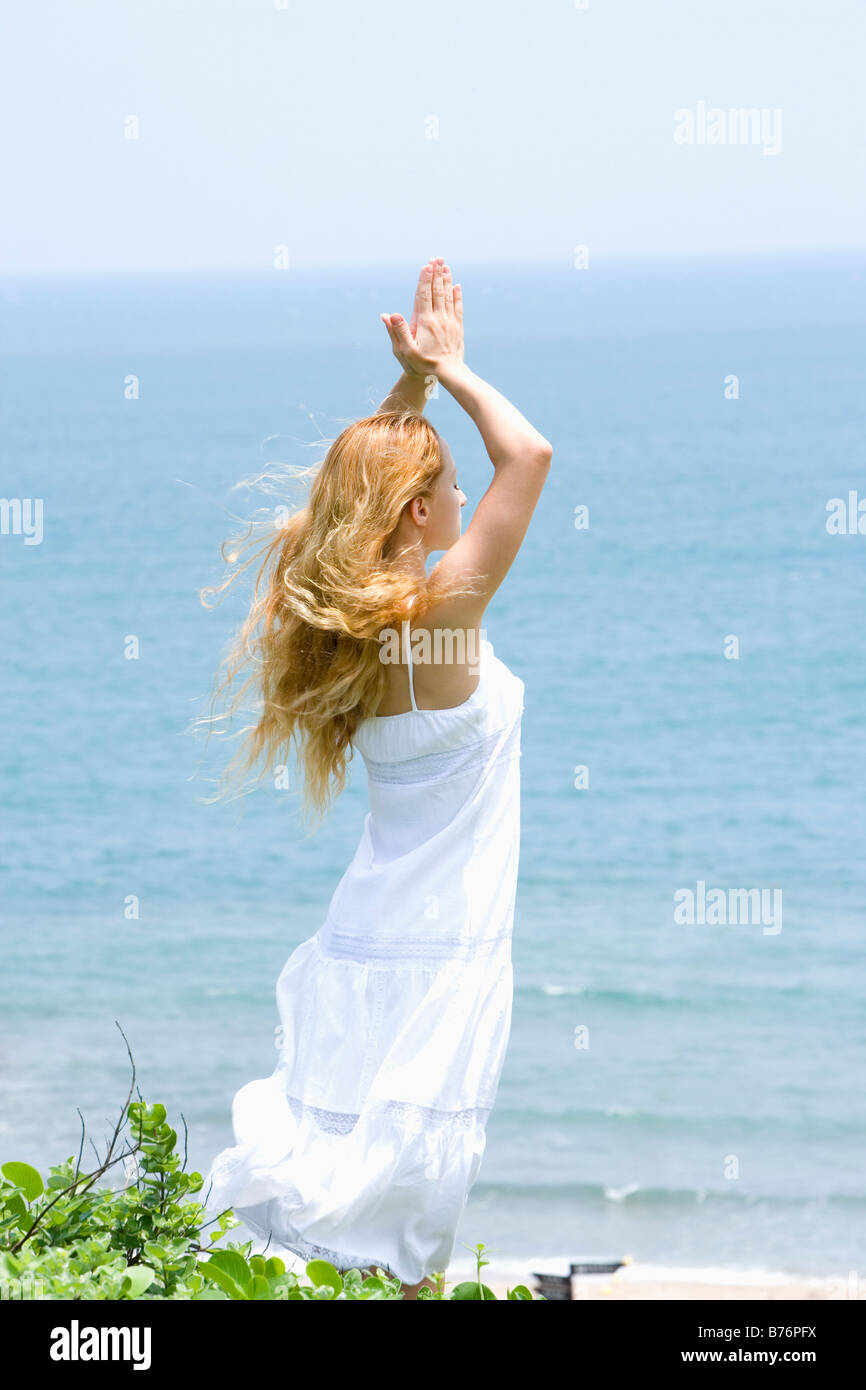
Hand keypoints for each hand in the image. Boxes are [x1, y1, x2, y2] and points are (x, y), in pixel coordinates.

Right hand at [380, 257, 463, 378]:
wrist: (450, 373)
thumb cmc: (424, 365)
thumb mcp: (406, 351)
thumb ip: (398, 332)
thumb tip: (390, 315)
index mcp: (425, 322)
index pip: (424, 296)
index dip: (424, 280)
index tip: (426, 265)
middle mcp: (439, 318)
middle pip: (437, 291)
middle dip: (436, 274)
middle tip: (437, 258)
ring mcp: (450, 322)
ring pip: (448, 296)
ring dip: (446, 280)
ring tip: (445, 266)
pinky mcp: (457, 328)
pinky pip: (457, 307)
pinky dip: (457, 295)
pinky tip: (457, 286)